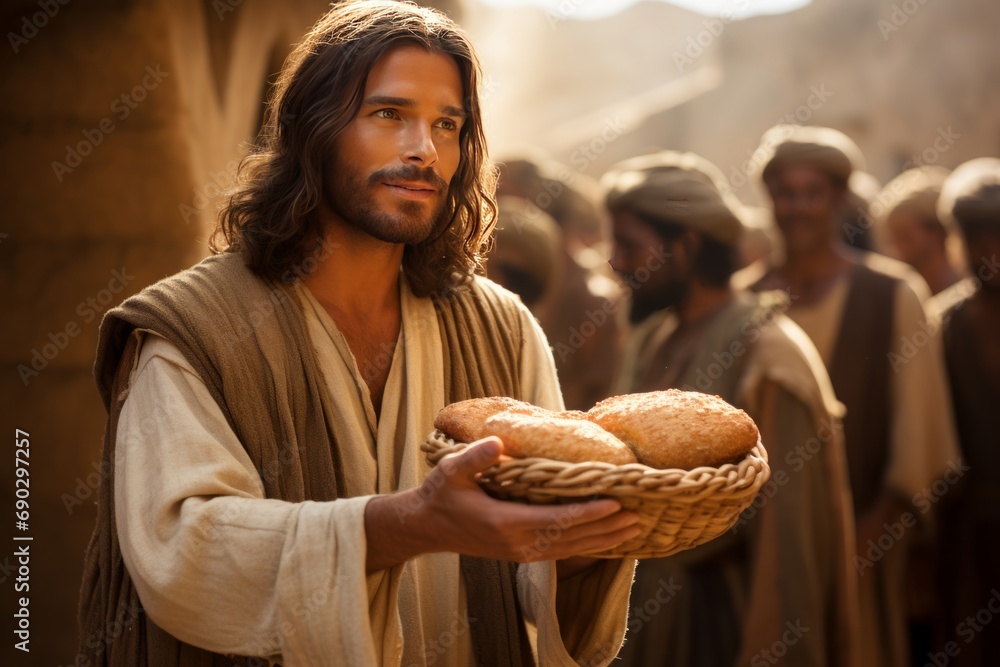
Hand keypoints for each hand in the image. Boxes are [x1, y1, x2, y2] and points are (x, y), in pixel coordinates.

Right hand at [365, 437, 639, 571]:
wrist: (427, 526)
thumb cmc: (441, 493)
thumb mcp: (451, 470)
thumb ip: (475, 458)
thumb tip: (498, 443)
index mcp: (505, 524)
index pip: (556, 520)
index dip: (588, 512)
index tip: (615, 503)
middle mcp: (519, 544)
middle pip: (572, 538)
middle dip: (607, 528)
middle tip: (641, 516)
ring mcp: (522, 552)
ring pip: (571, 549)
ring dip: (603, 539)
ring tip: (634, 528)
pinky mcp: (523, 553)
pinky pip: (563, 551)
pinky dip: (588, 545)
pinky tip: (606, 538)